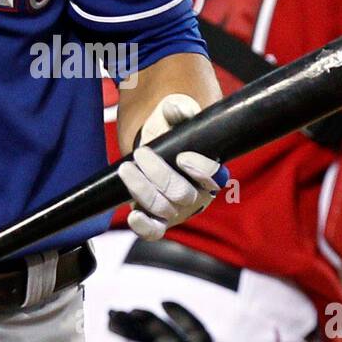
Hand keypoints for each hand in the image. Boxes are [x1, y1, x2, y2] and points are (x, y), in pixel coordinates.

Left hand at [117, 94, 227, 241]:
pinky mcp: (158, 221)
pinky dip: (144, 227)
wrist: (154, 149)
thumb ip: (179, 111)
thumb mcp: (175, 118)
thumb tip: (177, 109)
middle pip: (182, 194)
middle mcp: (197, 196)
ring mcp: (177, 211)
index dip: (201, 170)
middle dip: (159, 174)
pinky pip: (154, 232)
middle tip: (142, 154)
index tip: (182, 156)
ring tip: (126, 169)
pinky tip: (133, 215)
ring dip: (141, 189)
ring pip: (162, 209)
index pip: (214, 178)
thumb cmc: (171, 134)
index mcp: (210, 172)